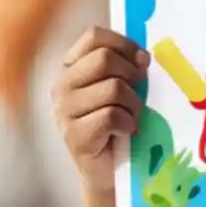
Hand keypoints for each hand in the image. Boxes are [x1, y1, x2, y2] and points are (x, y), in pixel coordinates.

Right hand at [51, 26, 149, 190]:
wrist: (109, 170)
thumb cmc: (117, 123)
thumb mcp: (119, 86)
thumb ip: (124, 65)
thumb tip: (144, 57)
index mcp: (70, 67)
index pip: (94, 37)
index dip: (124, 44)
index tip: (143, 61)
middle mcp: (61, 86)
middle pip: (104, 59)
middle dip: (131, 75)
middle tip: (139, 94)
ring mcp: (64, 111)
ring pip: (112, 88)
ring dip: (133, 104)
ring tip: (132, 117)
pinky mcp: (74, 136)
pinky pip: (112, 116)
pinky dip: (128, 123)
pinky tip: (126, 132)